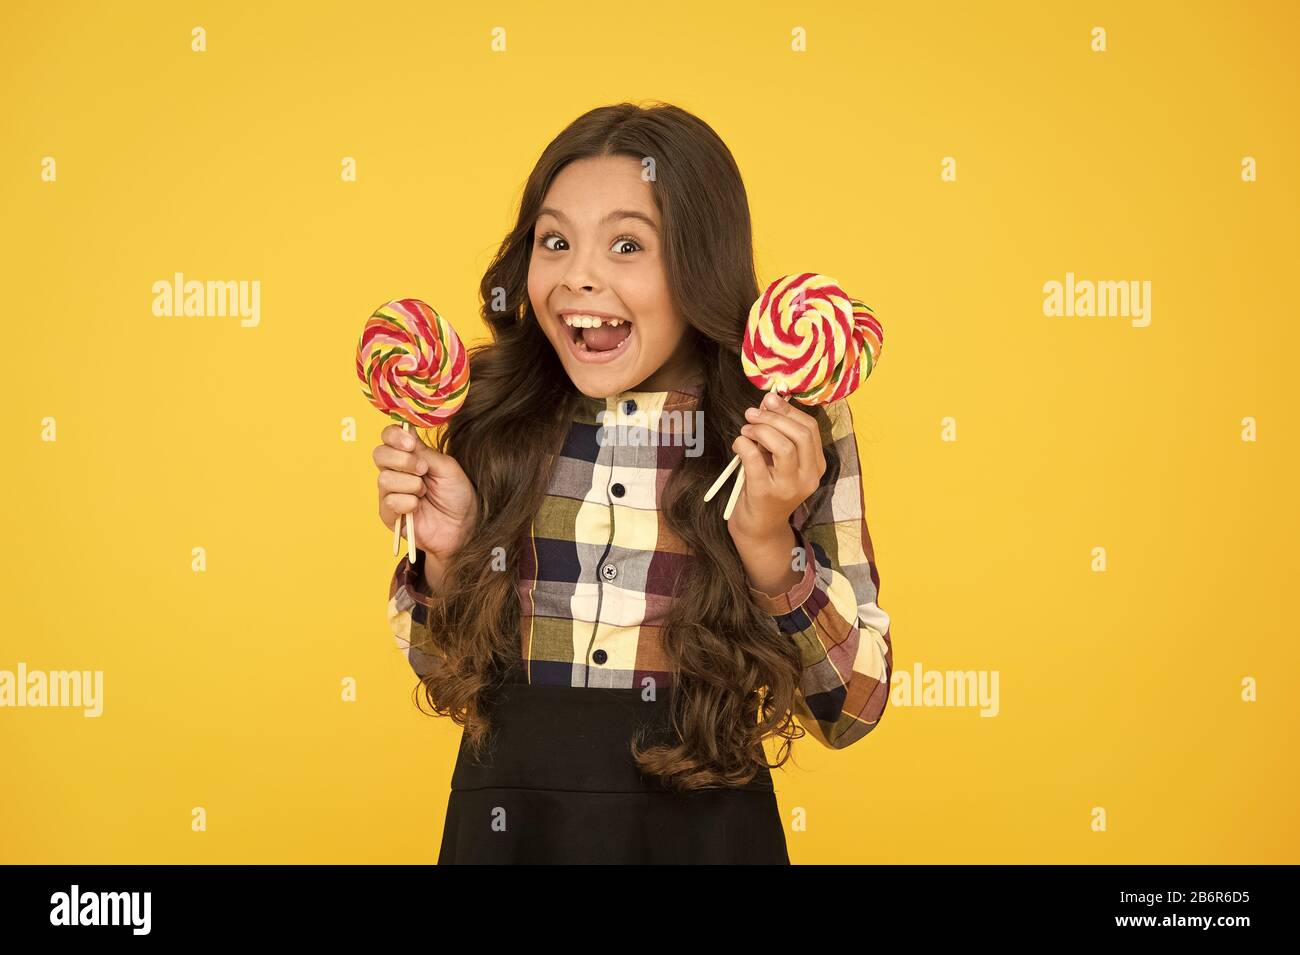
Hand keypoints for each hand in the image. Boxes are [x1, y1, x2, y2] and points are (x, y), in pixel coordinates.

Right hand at [373, 424, 478, 564]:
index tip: (410, 443)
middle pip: (379, 454)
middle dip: (403, 461)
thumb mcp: (447, 467)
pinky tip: (418, 507)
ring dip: (410, 485)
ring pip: (384, 479)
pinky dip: (407, 502)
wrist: (463, 527)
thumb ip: (425, 452)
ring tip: (424, 493)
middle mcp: (396, 471)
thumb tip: (406, 431)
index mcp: (410, 456)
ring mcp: (391, 492)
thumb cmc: (457, 495)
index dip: (395, 435)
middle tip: (423, 470)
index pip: (389, 436)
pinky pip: (388, 501)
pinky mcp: (389, 514)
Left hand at [727, 392, 825, 542]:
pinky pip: (755, 459)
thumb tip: (768, 401)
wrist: (759, 528)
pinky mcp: (765, 493)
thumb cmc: (768, 488)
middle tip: (752, 414)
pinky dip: (744, 445)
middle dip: (774, 417)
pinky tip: (739, 444)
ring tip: (746, 430)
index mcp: (816, 466)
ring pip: (784, 446)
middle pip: (800, 434)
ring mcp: (789, 487)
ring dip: (761, 430)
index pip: (811, 429)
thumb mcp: (778, 460)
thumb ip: (777, 433)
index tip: (769, 401)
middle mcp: (808, 477)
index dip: (789, 410)